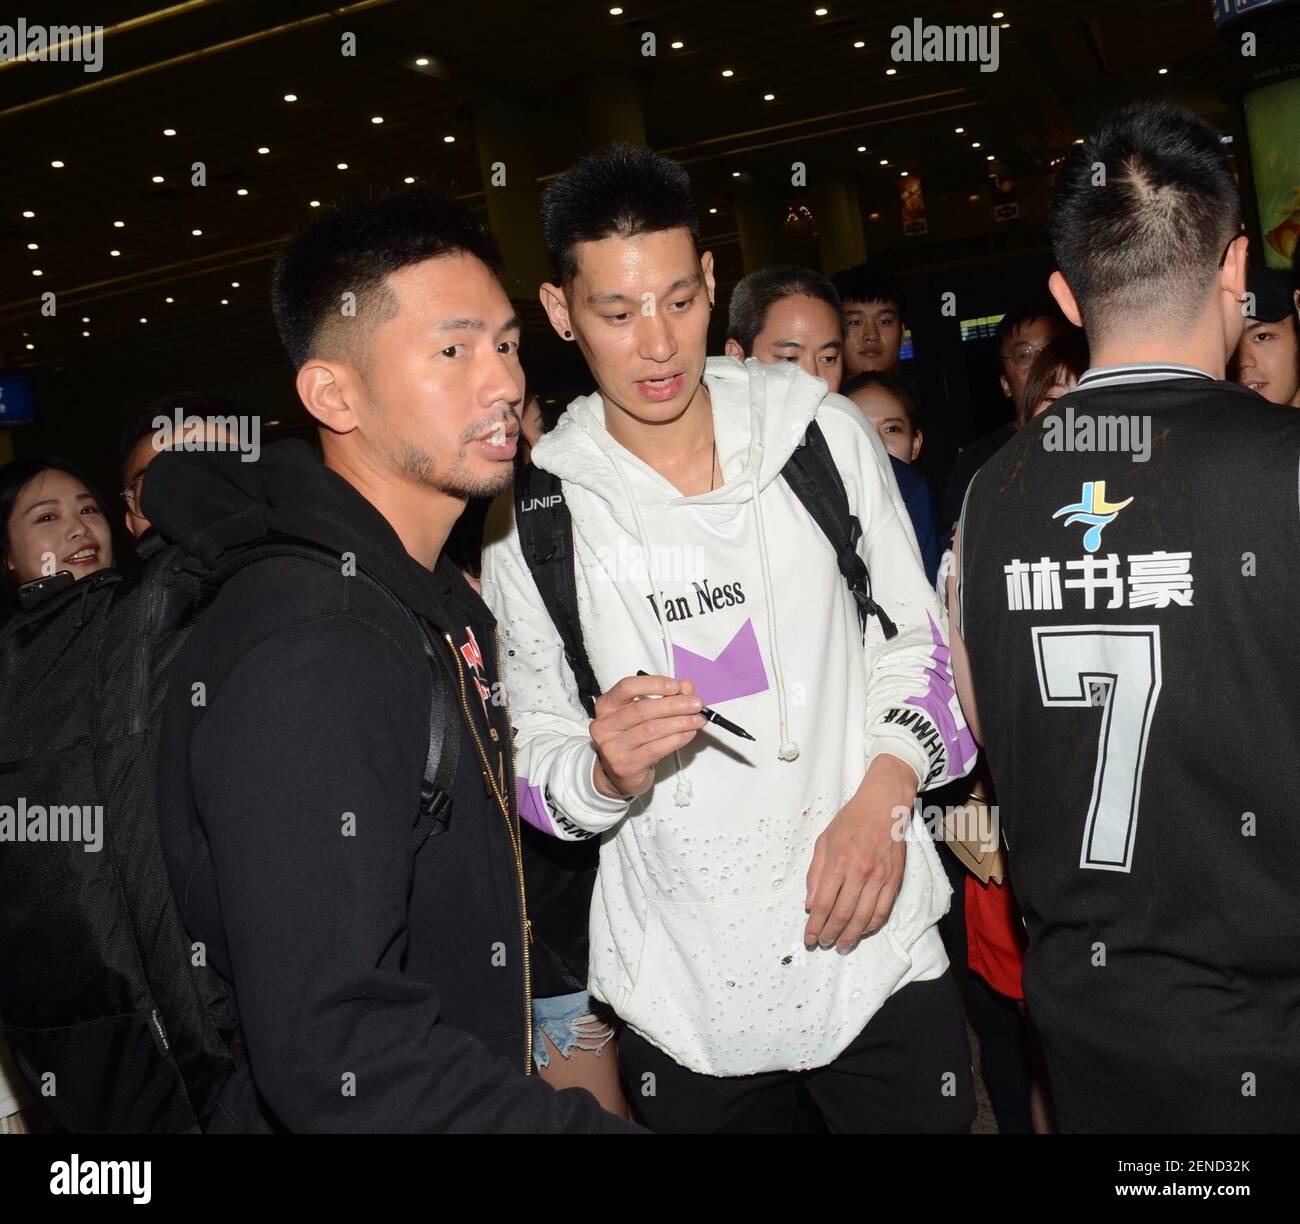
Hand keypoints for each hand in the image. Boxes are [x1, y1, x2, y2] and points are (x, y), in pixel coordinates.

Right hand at [590, 674, 703, 800]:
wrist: (618, 774)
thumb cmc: (631, 738)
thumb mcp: (644, 715)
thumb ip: (665, 697)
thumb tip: (686, 688)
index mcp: (606, 705)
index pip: (627, 687)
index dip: (654, 684)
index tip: (677, 686)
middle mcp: (605, 725)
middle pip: (642, 710)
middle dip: (674, 705)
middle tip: (696, 704)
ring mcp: (613, 747)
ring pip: (652, 729)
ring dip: (680, 723)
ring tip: (698, 720)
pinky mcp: (625, 765)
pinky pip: (656, 748)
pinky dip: (677, 739)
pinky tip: (689, 734)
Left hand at [804, 753, 917, 952]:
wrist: (884, 807)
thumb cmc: (850, 821)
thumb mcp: (823, 841)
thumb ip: (815, 874)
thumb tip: (811, 904)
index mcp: (838, 862)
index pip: (824, 904)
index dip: (815, 925)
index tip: (809, 937)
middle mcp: (860, 872)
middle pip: (843, 915)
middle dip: (830, 934)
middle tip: (823, 944)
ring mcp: (880, 877)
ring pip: (864, 918)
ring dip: (851, 936)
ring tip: (841, 945)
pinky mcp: (895, 880)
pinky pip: (883, 910)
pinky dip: (871, 925)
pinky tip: (862, 931)